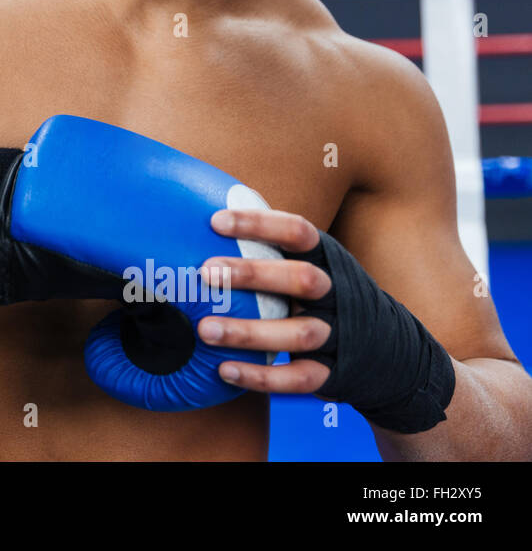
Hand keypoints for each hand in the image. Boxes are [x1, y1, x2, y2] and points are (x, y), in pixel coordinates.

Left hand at [198, 206, 454, 434]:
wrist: (392, 351)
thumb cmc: (325, 296)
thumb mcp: (312, 263)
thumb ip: (272, 247)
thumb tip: (204, 217)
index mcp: (326, 259)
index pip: (296, 231)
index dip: (259, 223)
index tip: (215, 221)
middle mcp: (336, 294)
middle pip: (301, 280)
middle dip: (252, 274)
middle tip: (205, 272)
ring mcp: (338, 334)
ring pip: (298, 333)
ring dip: (249, 332)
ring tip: (204, 330)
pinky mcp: (334, 372)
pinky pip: (298, 377)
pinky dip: (262, 376)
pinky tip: (224, 371)